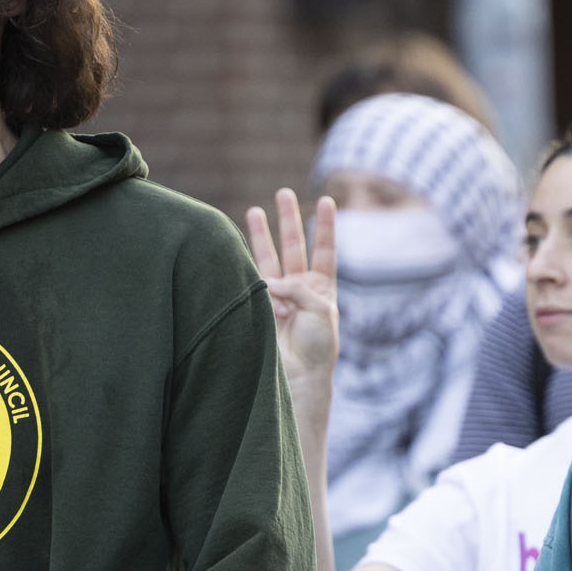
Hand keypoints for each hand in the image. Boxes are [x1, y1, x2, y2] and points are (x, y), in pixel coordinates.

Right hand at [246, 189, 338, 401]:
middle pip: (294, 246)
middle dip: (288, 220)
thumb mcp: (321, 309)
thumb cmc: (318, 347)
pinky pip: (252, 281)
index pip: (325, 249)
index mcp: (322, 288)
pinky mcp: (259, 306)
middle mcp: (299, 289)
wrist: (298, 377)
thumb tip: (267, 281)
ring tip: (255, 210)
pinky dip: (249, 270)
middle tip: (283, 193)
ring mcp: (278, 296)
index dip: (325, 225)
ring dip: (262, 235)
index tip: (327, 200)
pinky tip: (244, 256)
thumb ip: (297, 288)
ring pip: (269, 258)